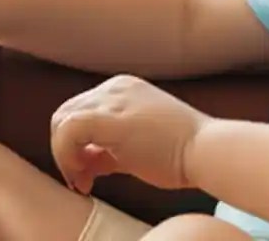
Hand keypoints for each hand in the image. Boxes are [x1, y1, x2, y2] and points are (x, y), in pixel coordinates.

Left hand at [51, 75, 209, 193]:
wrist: (206, 150)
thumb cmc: (180, 153)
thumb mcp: (135, 148)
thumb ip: (106, 152)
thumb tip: (84, 164)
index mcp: (122, 88)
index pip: (78, 111)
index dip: (72, 145)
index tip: (86, 173)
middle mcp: (114, 87)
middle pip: (65, 114)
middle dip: (65, 151)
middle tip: (82, 180)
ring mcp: (113, 98)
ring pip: (62, 121)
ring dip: (64, 156)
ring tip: (84, 181)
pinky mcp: (112, 118)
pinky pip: (69, 130)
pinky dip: (66, 156)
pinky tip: (85, 177)